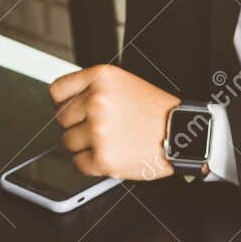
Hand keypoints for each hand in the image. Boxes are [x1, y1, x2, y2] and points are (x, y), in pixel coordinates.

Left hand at [50, 64, 180, 179]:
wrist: (182, 134)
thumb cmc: (157, 112)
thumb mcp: (125, 83)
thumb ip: (94, 89)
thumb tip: (64, 104)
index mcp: (102, 77)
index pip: (57, 91)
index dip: (65, 103)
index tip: (73, 110)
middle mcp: (98, 101)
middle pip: (61, 118)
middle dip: (77, 125)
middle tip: (101, 128)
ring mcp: (99, 130)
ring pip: (67, 142)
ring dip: (84, 145)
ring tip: (109, 141)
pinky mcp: (103, 158)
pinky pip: (78, 164)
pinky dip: (91, 164)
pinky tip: (110, 154)